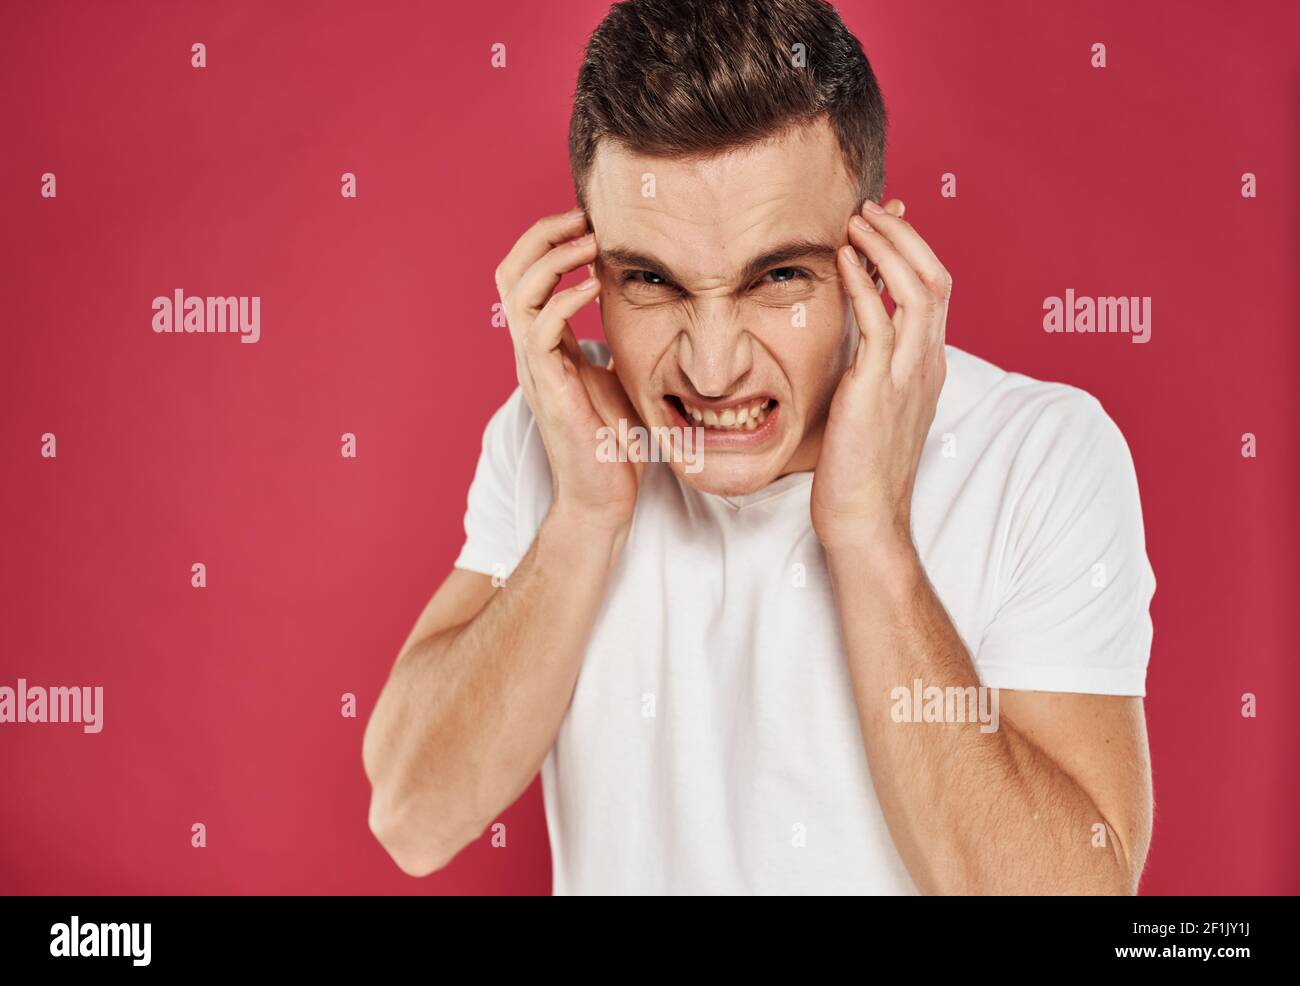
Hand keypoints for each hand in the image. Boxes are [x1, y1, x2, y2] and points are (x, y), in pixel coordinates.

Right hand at [494, 208, 643, 533]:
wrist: (603, 497)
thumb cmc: (613, 442)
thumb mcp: (618, 374)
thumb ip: (615, 339)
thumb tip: (643, 306)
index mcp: (545, 345)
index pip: (526, 274)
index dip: (549, 240)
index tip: (588, 220)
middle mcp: (531, 351)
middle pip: (509, 271)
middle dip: (542, 236)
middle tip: (583, 217)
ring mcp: (535, 369)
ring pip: (519, 292)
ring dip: (553, 258)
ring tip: (589, 242)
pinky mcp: (548, 388)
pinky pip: (539, 330)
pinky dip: (563, 300)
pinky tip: (592, 286)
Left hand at [811, 198, 949, 560]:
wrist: (865, 517)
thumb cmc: (862, 469)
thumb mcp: (876, 407)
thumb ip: (876, 368)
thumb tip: (861, 340)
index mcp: (928, 367)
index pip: (934, 291)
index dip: (913, 250)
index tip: (883, 226)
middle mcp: (925, 365)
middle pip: (934, 279)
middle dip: (905, 236)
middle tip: (871, 209)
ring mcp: (905, 376)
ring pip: (915, 290)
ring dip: (886, 246)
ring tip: (857, 221)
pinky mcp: (876, 389)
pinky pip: (877, 321)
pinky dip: (863, 283)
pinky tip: (843, 259)